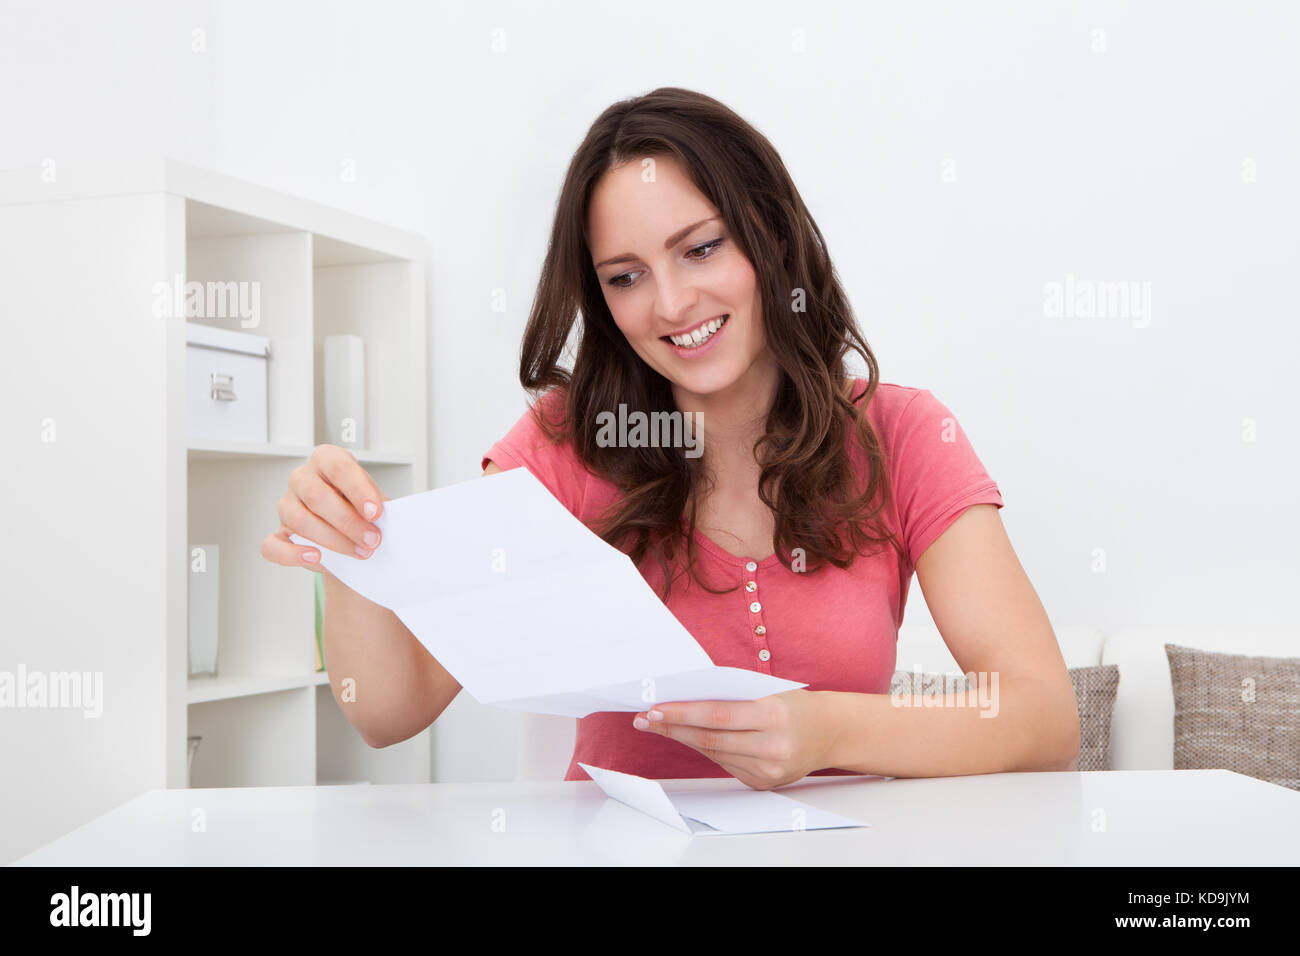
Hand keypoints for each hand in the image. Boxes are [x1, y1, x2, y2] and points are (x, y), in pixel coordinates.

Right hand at [260, 444, 391, 571]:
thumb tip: (388, 521)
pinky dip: (292, 554)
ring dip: (332, 540)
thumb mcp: (374, 500)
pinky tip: (315, 556)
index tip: (376, 512)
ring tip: (359, 552)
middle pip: (317, 496)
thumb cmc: (361, 509)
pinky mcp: (277, 534)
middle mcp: (302, 478)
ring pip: (299, 520)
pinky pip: (273, 545)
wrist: (350, 532)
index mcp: (326, 460)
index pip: (338, 466)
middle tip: (373, 540)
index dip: (358, 489)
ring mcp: (286, 505)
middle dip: (348, 522)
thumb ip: (378, 506)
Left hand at [632, 689, 837, 789]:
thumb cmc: (794, 704)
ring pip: (714, 753)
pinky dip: (704, 749)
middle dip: (673, 727)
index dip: (683, 713)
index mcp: (775, 716)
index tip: (655, 708)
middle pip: (710, 738)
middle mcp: (773, 746)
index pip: (718, 715)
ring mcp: (768, 769)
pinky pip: (725, 764)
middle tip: (644, 718)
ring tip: (658, 725)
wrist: (829, 732)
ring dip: (683, 738)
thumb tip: (684, 698)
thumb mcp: (768, 692)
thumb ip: (732, 697)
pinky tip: (687, 737)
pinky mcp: (763, 782)